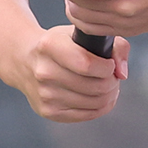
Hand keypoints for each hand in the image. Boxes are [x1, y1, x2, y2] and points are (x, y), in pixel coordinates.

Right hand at [15, 24, 131, 122]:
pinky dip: (101, 107)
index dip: (108, 67)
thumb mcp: (80, 33)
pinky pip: (87, 114)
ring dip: (109, 95)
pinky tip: (101, 96)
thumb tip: (122, 73)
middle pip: (94, 87)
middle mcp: (44, 72)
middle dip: (112, 82)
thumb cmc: (59, 44)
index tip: (110, 63)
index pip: (87, 65)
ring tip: (108, 85)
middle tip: (112, 76)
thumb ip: (113, 45)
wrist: (24, 60)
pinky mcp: (49, 111)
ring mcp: (45, 95)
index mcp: (49, 46)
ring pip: (94, 103)